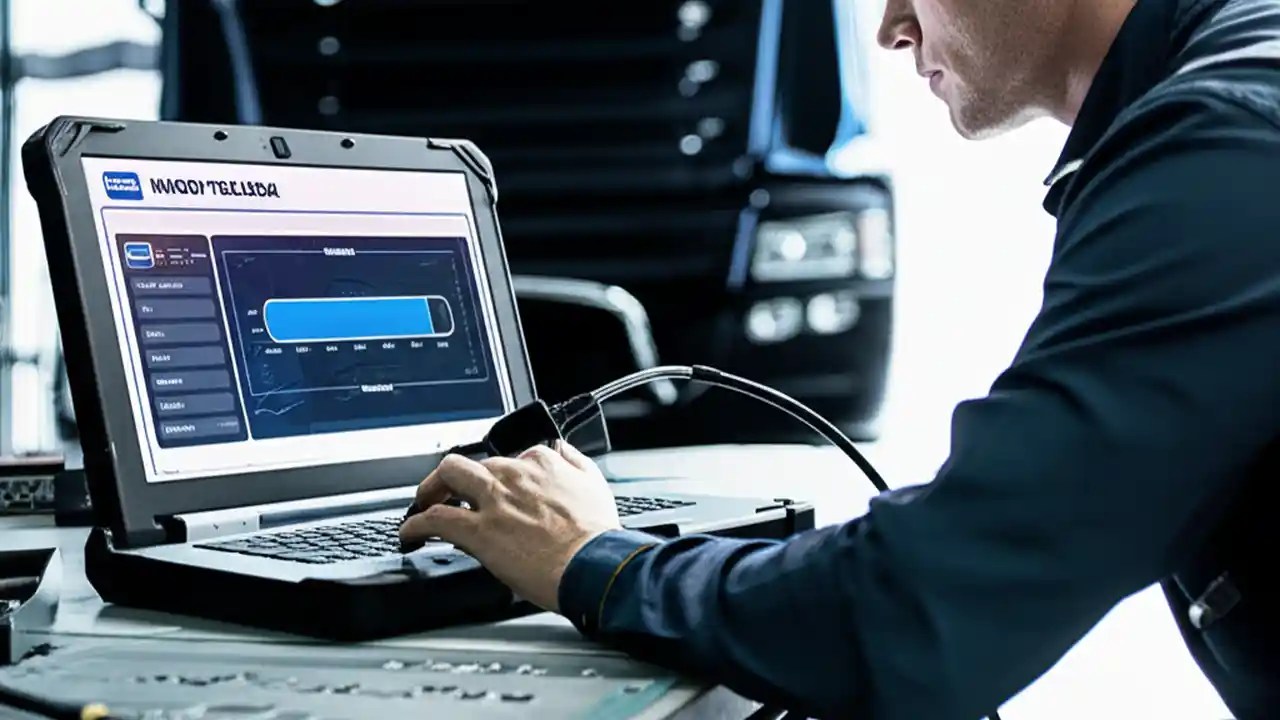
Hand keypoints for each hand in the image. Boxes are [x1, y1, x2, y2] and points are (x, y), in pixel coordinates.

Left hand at [399, 440, 620, 611]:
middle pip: (473, 461)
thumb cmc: (597, 535)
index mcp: (542, 463)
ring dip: (431, 489)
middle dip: (458, 475)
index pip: (511, 457)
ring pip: (448, 475)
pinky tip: (411, 534)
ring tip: (424, 503)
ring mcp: (493, 501)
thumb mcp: (595, 484)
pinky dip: (415, 524)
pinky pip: (434, 519)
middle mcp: (514, 475)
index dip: (501, 475)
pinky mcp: (478, 531)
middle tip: (450, 491)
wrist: (593, 565)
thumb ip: (575, 462)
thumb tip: (562, 450)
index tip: (498, 488)